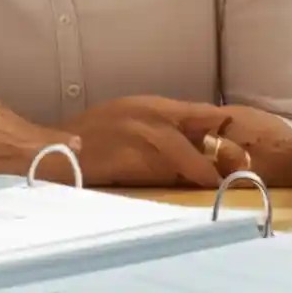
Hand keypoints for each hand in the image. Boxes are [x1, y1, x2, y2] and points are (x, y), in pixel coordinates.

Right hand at [63, 96, 249, 187]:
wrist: (52, 148)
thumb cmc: (90, 137)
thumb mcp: (128, 119)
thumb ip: (159, 126)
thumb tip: (195, 140)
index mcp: (149, 104)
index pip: (197, 111)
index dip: (221, 127)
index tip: (240, 142)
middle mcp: (146, 114)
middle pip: (196, 130)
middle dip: (220, 150)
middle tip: (240, 166)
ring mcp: (136, 134)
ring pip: (182, 153)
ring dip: (202, 169)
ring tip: (217, 181)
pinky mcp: (125, 156)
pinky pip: (158, 171)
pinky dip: (176, 179)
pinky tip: (188, 188)